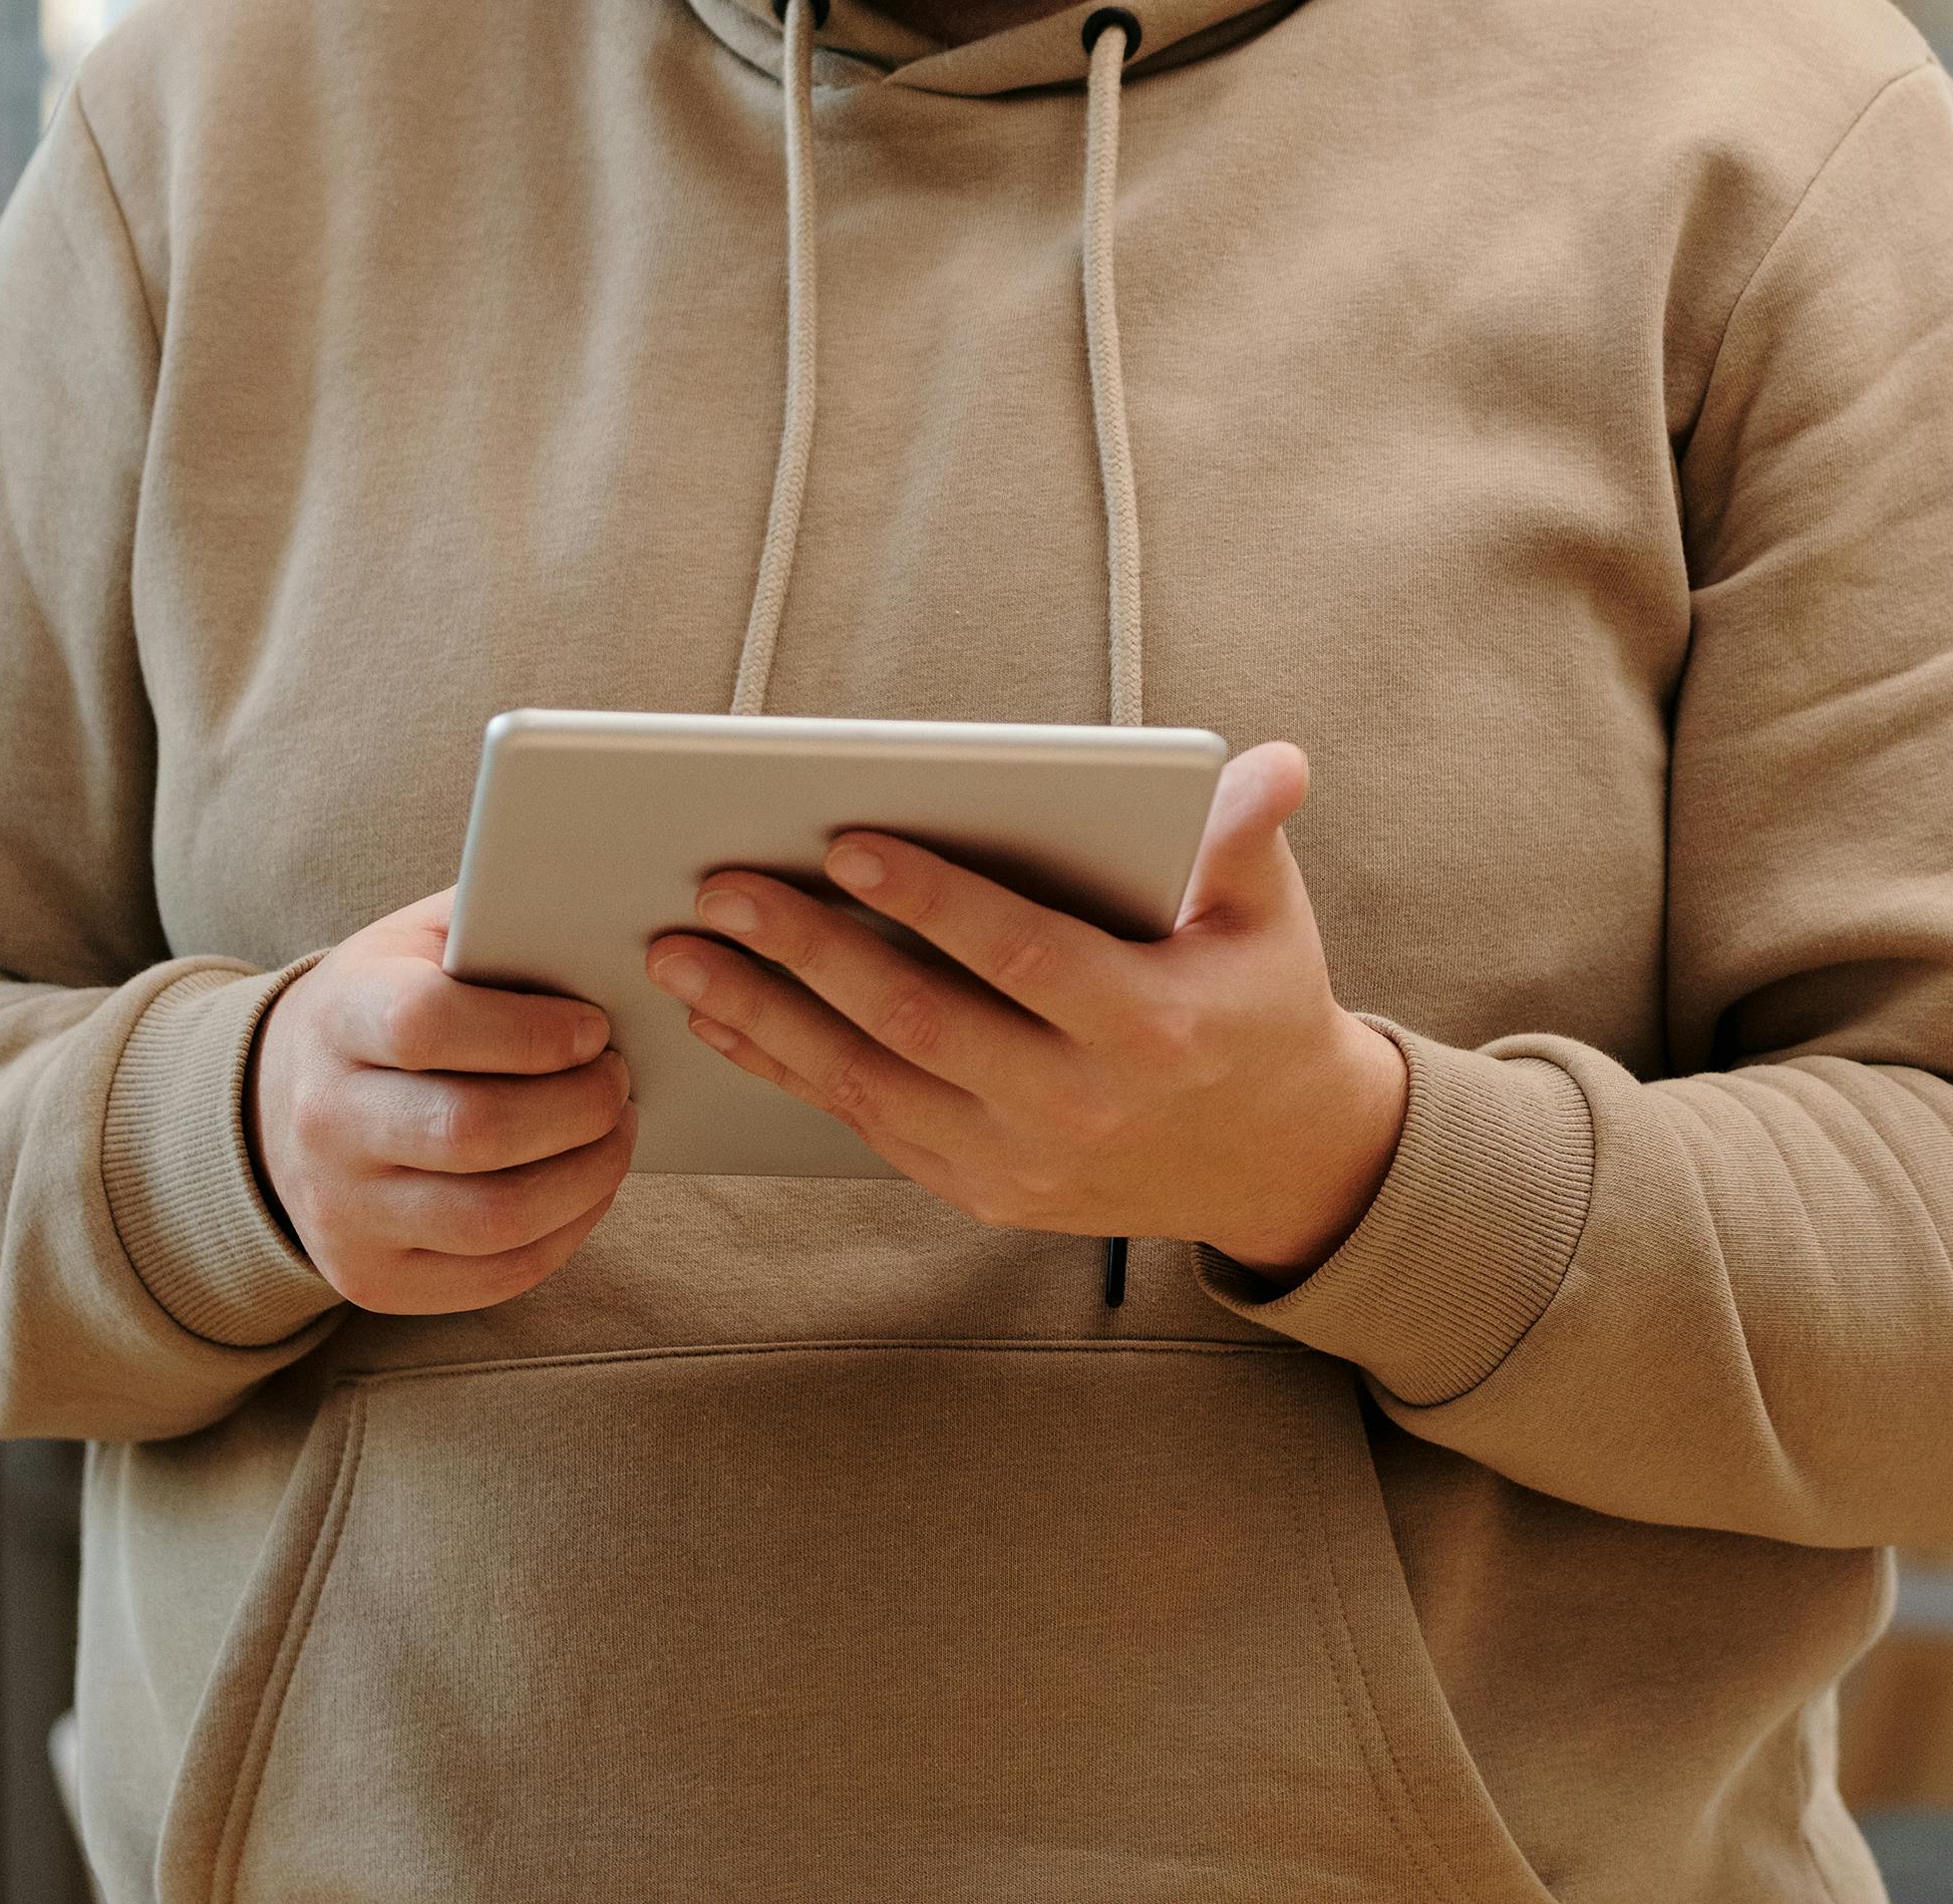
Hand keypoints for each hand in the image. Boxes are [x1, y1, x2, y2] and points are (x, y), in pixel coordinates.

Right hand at [249, 888, 638, 1314]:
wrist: (284, 1103)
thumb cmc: (392, 1002)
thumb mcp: (423, 940)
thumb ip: (502, 919)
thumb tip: (612, 911)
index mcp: (337, 1018)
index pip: (426, 1026)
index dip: (530, 1032)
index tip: (594, 1027)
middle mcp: (325, 1123)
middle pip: (473, 1132)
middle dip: (578, 1107)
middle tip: (620, 1079)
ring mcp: (342, 1212)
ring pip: (494, 1217)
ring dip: (588, 1174)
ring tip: (616, 1128)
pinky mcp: (371, 1277)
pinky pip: (495, 1274)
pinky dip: (569, 1230)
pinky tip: (589, 1183)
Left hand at [644, 740, 1410, 1281]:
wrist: (1269, 1159)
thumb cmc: (1258, 1002)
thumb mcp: (1270, 916)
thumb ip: (1248, 835)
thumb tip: (1271, 761)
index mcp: (1151, 1028)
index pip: (1022, 958)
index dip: (933, 902)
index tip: (847, 844)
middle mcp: (1077, 1108)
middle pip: (917, 1023)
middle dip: (807, 952)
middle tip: (720, 887)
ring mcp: (1021, 1162)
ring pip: (867, 1084)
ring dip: (763, 1016)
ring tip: (681, 953)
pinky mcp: (981, 1190)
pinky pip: (864, 1124)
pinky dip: (786, 1069)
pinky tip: (726, 1018)